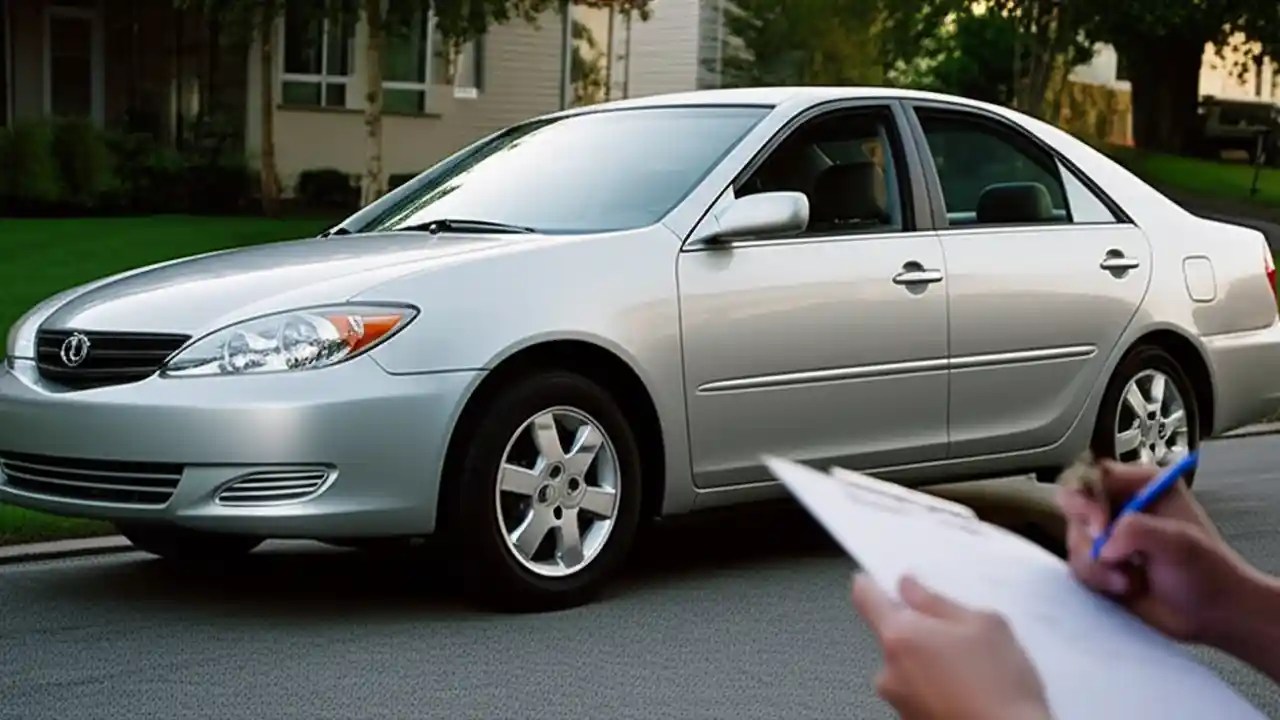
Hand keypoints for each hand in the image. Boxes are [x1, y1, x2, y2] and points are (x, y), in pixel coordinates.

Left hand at [851, 574, 1051, 719]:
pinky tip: (968, 691)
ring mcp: (898, 701)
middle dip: (919, 630)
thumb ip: (937, 601)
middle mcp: (888, 671)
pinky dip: (937, 687)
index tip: (878, 579)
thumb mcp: (984, 625)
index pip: (865, 597)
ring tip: (972, 670)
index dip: (872, 583)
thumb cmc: (1002, 689)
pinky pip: (919, 692)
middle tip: (957, 635)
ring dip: (930, 662)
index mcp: (900, 636)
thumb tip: (910, 589)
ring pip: (908, 666)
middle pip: (893, 635)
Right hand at [1058, 460, 1254, 644]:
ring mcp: (1108, 536)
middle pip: (1074, 507)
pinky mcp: (1102, 564)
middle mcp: (1120, 505)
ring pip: (1074, 540)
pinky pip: (1077, 566)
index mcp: (1141, 486)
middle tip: (1109, 559)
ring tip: (1128, 582)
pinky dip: (1096, 580)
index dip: (1086, 499)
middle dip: (1087, 537)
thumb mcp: (1179, 543)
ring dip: (1096, 566)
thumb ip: (1137, 531)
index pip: (1093, 476)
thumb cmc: (1207, 571)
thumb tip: (1103, 547)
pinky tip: (1124, 589)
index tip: (1099, 528)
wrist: (1214, 615)